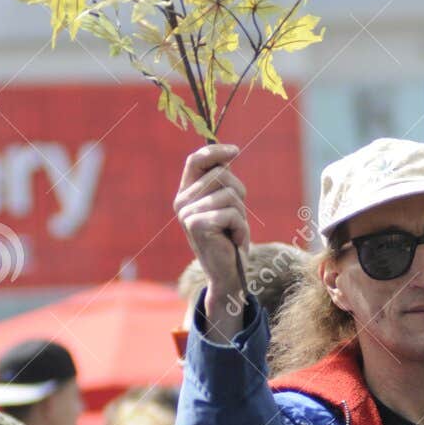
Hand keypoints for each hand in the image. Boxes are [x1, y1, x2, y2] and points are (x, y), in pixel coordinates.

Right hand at [173, 142, 249, 339]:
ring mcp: (187, 213)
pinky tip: (234, 241)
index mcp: (186, 193)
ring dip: (241, 215)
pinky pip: (232, 214)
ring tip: (233, 231)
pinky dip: (241, 228)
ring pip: (230, 195)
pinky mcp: (196, 225)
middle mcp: (182, 202)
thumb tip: (229, 153)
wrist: (226, 273)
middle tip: (235, 218)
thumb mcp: (226, 205)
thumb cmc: (229, 238)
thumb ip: (222, 182)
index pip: (195, 160)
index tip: (235, 151)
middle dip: (239, 194)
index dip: (215, 151)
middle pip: (221, 175)